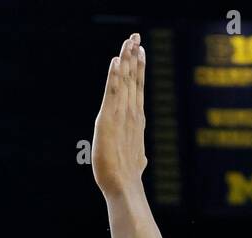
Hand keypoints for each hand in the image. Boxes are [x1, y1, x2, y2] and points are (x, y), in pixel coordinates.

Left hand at [92, 33, 146, 198]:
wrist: (123, 186)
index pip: (138, 88)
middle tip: (135, 37)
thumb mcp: (135, 160)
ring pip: (126, 81)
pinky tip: (116, 60)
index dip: (139, 68)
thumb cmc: (127, 177)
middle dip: (134, 56)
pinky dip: (115, 75)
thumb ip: (137, 155)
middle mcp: (132, 113)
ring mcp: (122, 115)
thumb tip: (142, 160)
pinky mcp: (109, 119)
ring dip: (127, 59)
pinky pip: (113, 92)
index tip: (140, 50)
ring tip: (129, 41)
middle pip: (134, 79)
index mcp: (136, 120)